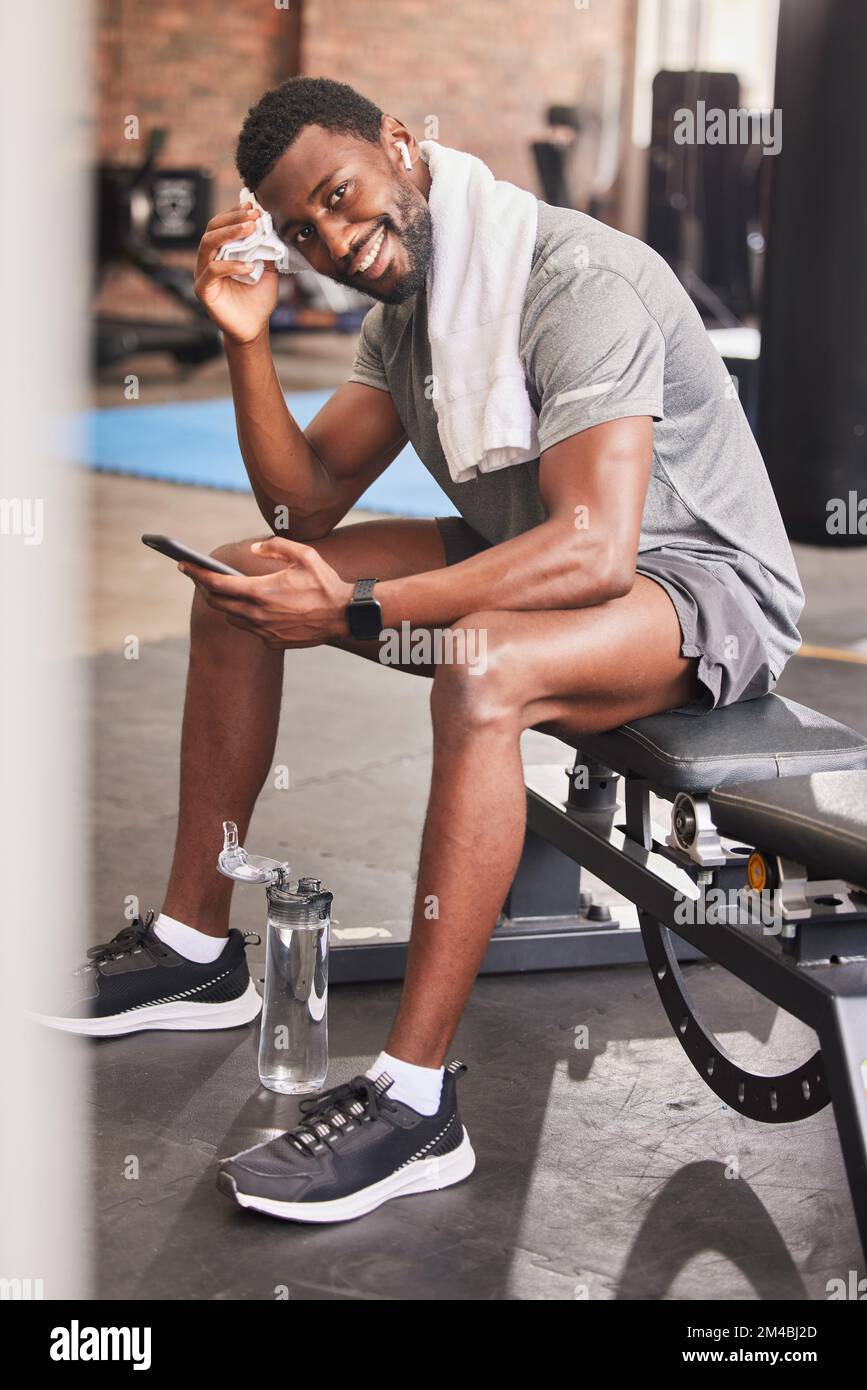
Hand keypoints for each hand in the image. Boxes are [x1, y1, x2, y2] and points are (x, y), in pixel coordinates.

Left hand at [180, 538, 352, 647]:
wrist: (344, 616)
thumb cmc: (325, 583)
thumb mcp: (303, 554)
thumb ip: (275, 546)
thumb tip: (255, 549)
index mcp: (260, 591)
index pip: (216, 584)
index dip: (196, 574)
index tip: (183, 566)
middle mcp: (257, 614)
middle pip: (218, 602)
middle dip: (207, 588)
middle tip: (202, 577)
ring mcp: (264, 631)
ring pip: (233, 617)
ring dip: (227, 604)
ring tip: (230, 591)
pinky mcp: (273, 642)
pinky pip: (251, 629)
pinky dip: (249, 617)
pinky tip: (257, 608)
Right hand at [193, 204, 280, 345]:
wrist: (255, 326)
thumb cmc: (258, 297)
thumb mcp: (267, 267)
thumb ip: (265, 247)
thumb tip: (269, 223)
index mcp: (220, 251)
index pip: (221, 224)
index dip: (235, 213)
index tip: (253, 206)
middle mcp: (208, 259)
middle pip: (212, 229)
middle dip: (233, 219)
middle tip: (253, 216)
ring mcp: (203, 274)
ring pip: (208, 244)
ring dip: (229, 234)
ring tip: (250, 230)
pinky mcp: (203, 290)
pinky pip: (213, 271)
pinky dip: (231, 265)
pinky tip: (249, 266)